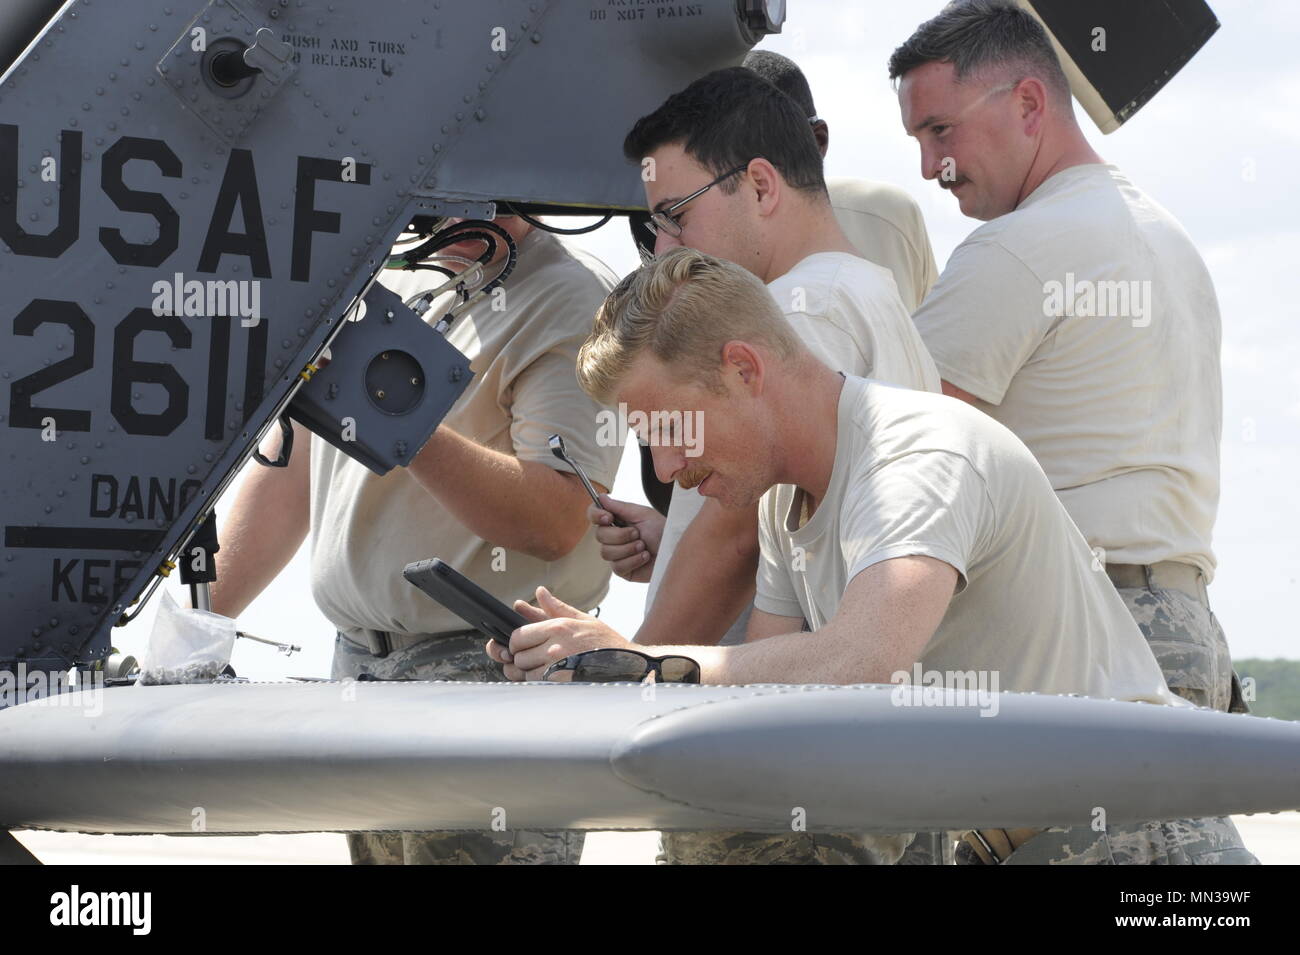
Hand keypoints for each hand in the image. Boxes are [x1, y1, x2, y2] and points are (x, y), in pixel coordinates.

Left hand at [486, 586, 631, 680]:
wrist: (627, 664)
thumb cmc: (606, 642)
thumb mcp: (583, 619)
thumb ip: (557, 607)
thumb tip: (540, 592)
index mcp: (558, 627)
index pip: (518, 636)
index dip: (517, 642)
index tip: (523, 645)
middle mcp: (554, 646)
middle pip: (518, 656)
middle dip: (522, 658)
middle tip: (534, 658)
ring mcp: (556, 667)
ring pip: (524, 673)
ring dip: (529, 672)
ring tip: (544, 668)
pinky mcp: (560, 684)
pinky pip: (536, 685)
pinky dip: (539, 683)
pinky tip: (551, 678)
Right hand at [587, 494, 664, 582]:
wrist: (675, 549)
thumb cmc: (662, 530)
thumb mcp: (643, 514)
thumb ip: (620, 507)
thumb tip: (601, 497)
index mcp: (617, 521)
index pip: (594, 515)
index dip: (596, 515)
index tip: (608, 517)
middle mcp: (613, 537)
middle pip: (599, 535)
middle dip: (621, 535)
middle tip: (638, 534)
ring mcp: (617, 555)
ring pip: (606, 552)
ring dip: (628, 548)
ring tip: (644, 546)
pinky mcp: (623, 570)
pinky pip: (617, 566)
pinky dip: (633, 560)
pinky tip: (645, 557)